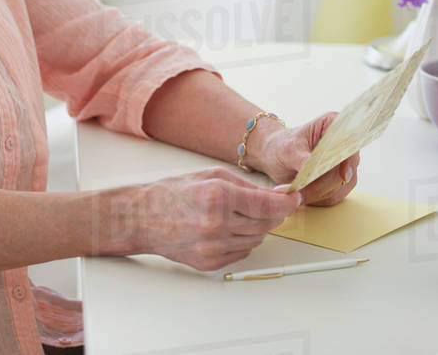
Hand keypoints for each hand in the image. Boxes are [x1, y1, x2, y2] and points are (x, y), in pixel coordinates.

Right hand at [133, 167, 301, 271]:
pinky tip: (226, 228)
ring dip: (256, 227)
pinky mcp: (210, 262)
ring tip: (237, 214)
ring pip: (256, 240)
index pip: (268, 205)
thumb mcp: (213, 176)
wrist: (143, 217)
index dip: (287, 202)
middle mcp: (216, 224)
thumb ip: (249, 186)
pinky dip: (241, 240)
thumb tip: (280, 194)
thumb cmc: (174, 193)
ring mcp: (213, 247)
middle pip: (266, 224)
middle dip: (273, 214)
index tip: (294, 199)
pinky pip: (242, 252)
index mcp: (218, 196)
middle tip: (270, 204)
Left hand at [256, 112, 359, 206]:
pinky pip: (335, 195)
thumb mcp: (288, 150)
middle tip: (299, 190)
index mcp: (333, 124)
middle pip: (346, 168)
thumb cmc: (281, 146)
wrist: (274, 156)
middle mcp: (343, 143)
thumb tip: (313, 171)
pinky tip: (302, 196)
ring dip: (318, 194)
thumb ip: (302, 159)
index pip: (349, 140)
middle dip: (323, 183)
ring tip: (296, 194)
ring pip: (341, 185)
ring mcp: (344, 163)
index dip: (349, 158)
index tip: (342, 174)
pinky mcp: (340, 181)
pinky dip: (319, 199)